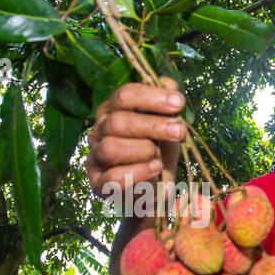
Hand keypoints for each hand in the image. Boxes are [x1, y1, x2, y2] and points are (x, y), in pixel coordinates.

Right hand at [84, 76, 184, 202]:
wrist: (152, 189)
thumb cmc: (157, 152)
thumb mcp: (167, 126)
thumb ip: (167, 105)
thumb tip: (170, 85)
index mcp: (112, 110)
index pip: (125, 95)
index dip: (152, 97)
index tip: (178, 103)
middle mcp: (99, 131)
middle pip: (118, 121)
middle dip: (153, 126)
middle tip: (179, 131)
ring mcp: (95, 157)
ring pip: (110, 148)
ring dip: (142, 150)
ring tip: (159, 155)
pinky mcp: (98, 183)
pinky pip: (113, 177)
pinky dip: (138, 172)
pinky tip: (155, 169)